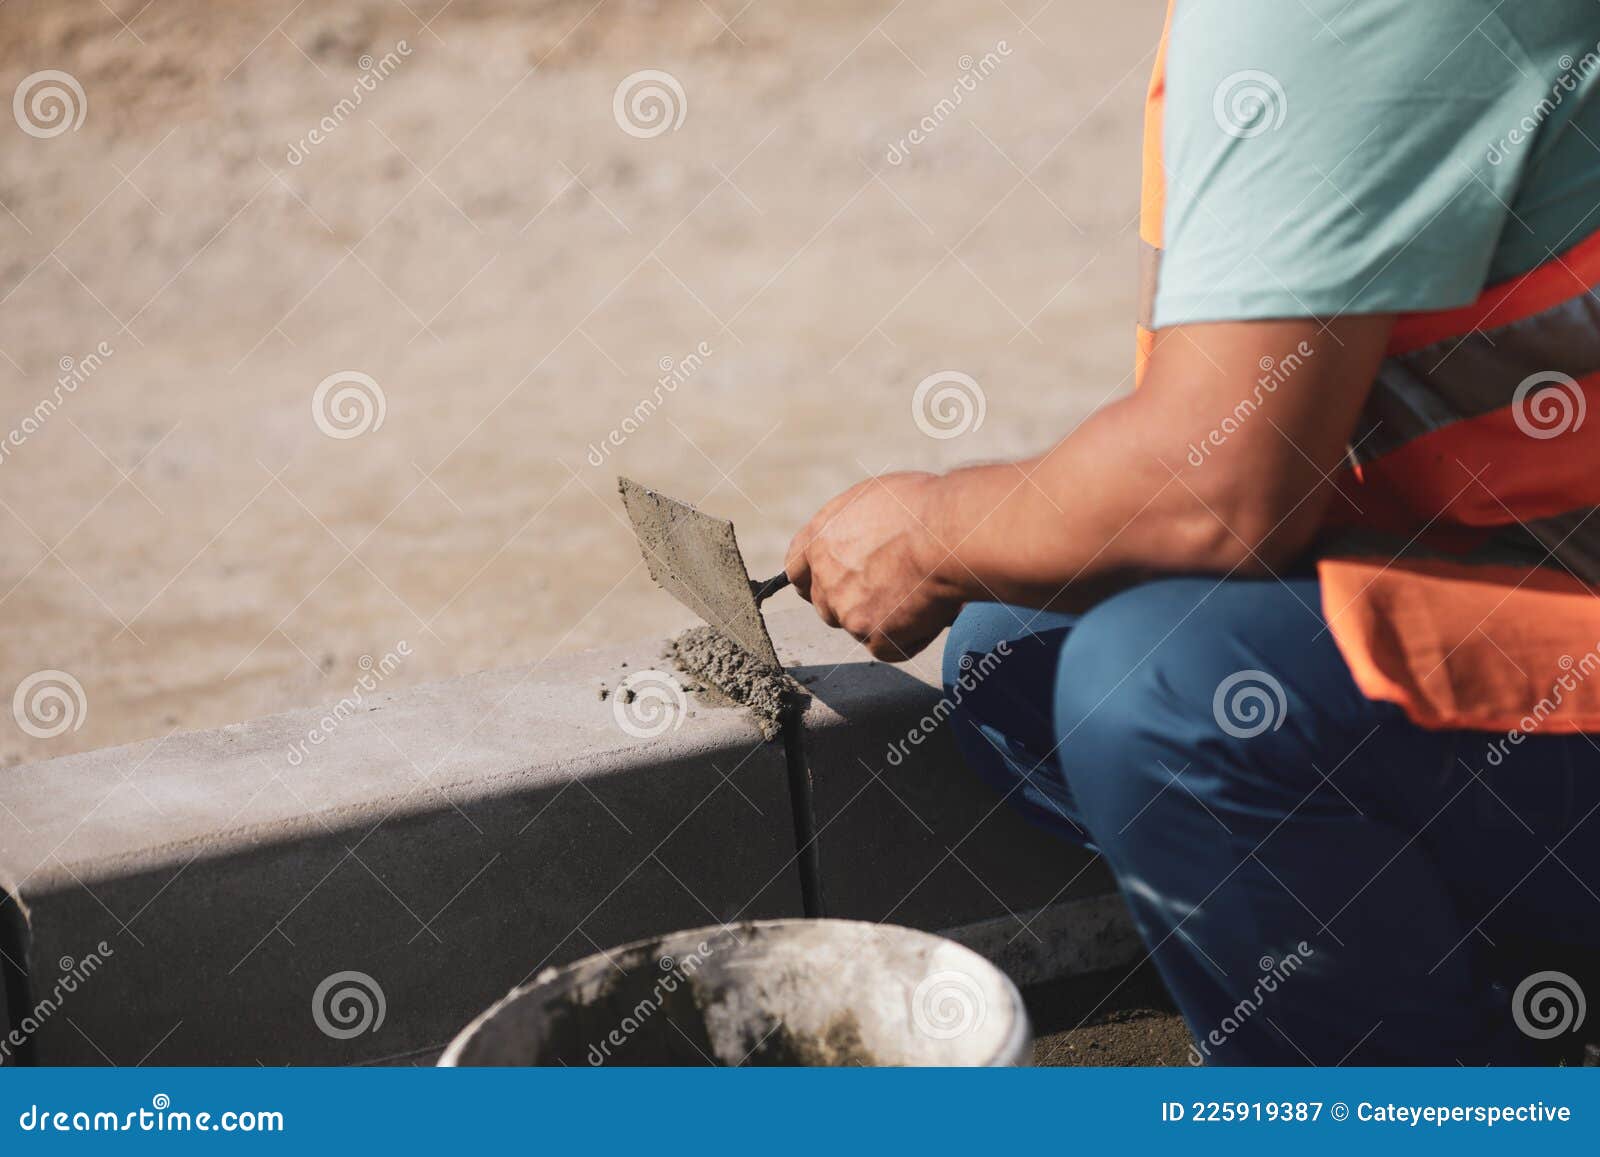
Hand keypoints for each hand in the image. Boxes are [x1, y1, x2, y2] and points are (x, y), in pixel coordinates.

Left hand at [785, 472, 962, 660]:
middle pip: (826, 604)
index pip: (797, 570)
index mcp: (819, 540)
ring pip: (858, 627)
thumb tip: (861, 537)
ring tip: (918, 592)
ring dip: (882, 618)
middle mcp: (826, 577)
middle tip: (887, 589)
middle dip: (850, 601)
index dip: (814, 577)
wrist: (946, 534)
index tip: (828, 580)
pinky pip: (888, 647)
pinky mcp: (874, 636)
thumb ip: (852, 526)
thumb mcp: (871, 498)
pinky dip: (908, 637)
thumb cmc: (920, 508)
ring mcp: (847, 611)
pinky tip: (928, 614)